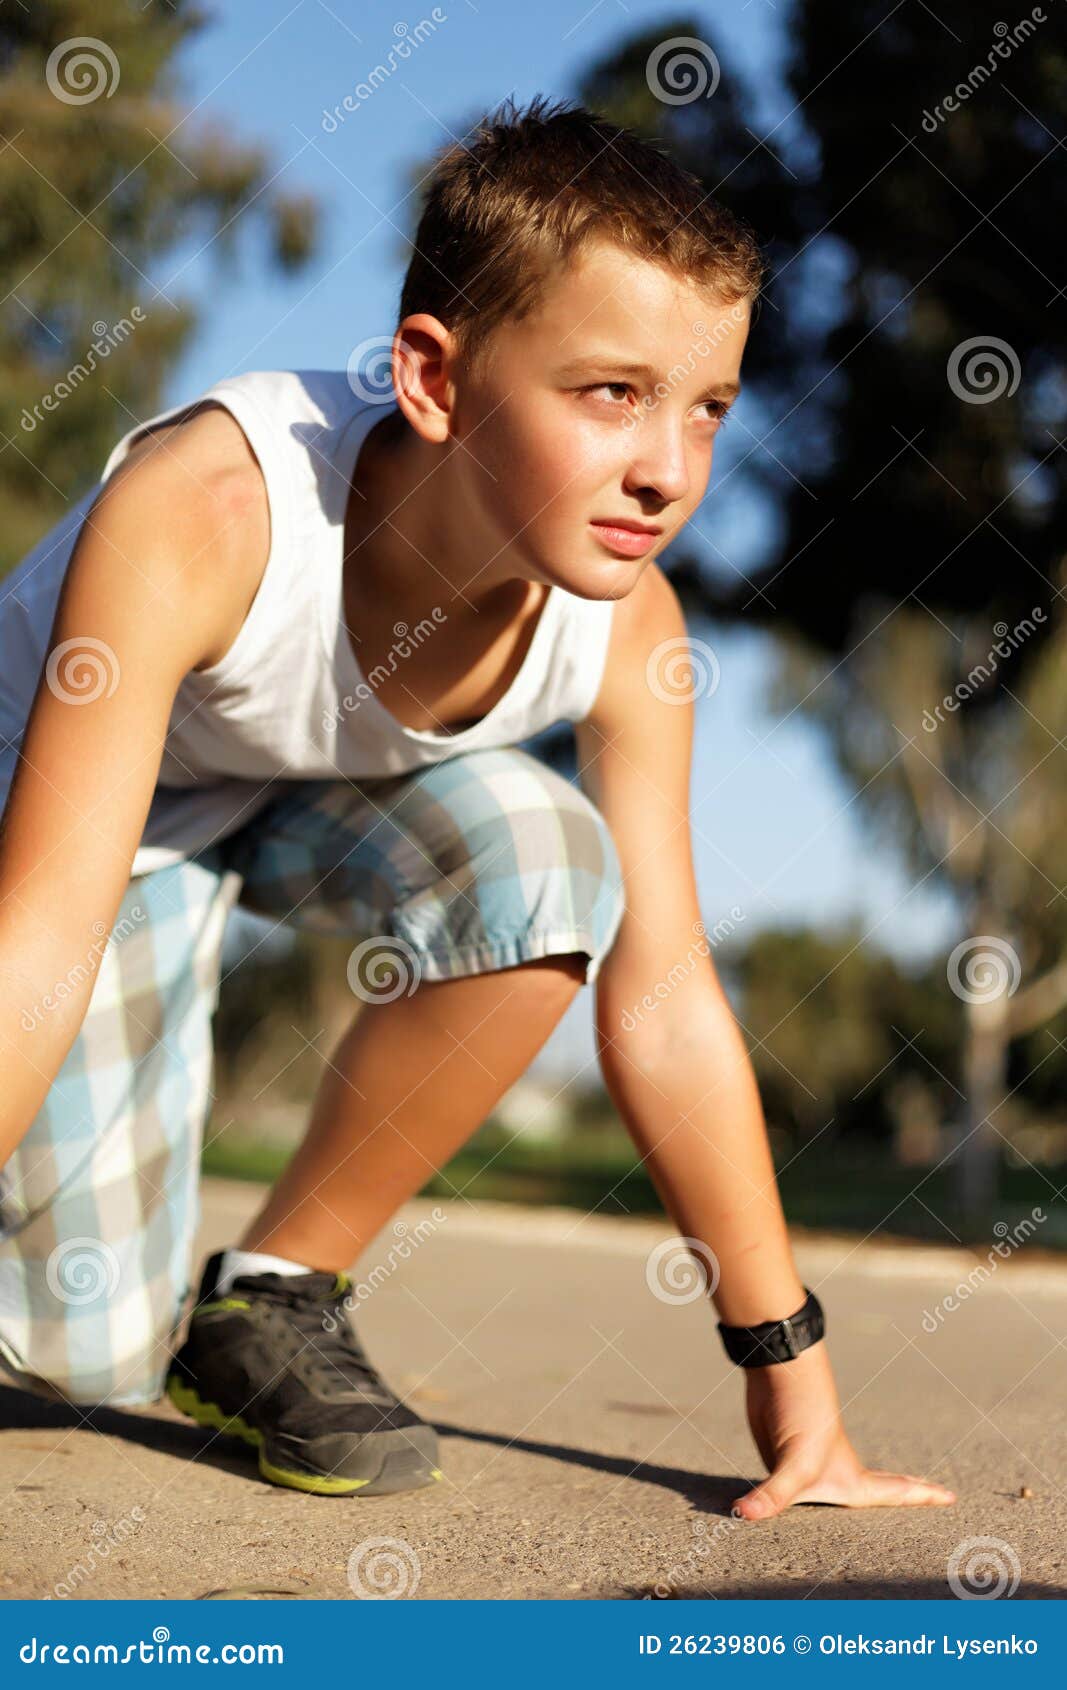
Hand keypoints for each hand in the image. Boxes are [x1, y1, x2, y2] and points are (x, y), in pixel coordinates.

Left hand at [731, 1340, 956, 1519]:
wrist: (778, 1370)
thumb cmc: (801, 1416)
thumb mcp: (792, 1462)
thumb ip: (772, 1495)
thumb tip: (743, 1515)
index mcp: (850, 1479)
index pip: (895, 1492)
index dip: (922, 1496)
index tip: (953, 1497)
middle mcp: (835, 1473)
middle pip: (877, 1489)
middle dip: (905, 1494)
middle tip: (934, 1495)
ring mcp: (810, 1464)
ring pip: (834, 1490)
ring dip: (855, 1494)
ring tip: (873, 1500)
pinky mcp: (782, 1457)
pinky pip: (791, 1487)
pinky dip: (802, 1494)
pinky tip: (800, 1494)